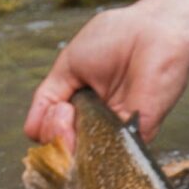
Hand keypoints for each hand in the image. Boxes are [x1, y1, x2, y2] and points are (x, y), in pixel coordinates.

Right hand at [24, 0, 188, 148]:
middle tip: (64, 113)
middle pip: (63, 149)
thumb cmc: (116, 38)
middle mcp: (96, 121)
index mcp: (79, 104)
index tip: (54, 111)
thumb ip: (50, 99)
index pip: (50, 131)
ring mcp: (115, 131)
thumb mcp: (69, 66)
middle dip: (54, 134)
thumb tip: (33, 132)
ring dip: (67, 139)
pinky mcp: (136, 136)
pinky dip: (90, 146)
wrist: (156, 31)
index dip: (45, 127)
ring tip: (70, 114)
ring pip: (81, 156)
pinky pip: (108, 156)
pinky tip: (88, 125)